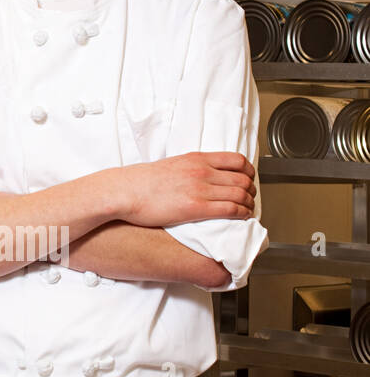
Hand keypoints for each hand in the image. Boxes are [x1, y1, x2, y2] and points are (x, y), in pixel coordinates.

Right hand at [116, 152, 255, 227]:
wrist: (125, 191)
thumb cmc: (142, 182)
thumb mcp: (171, 165)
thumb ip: (190, 168)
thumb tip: (202, 177)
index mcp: (196, 159)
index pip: (237, 160)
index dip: (249, 172)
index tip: (248, 179)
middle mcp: (201, 171)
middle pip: (243, 179)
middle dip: (251, 190)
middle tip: (249, 198)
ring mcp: (200, 189)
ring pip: (240, 194)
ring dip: (248, 204)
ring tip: (247, 210)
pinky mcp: (196, 207)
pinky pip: (231, 209)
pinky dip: (242, 214)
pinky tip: (241, 217)